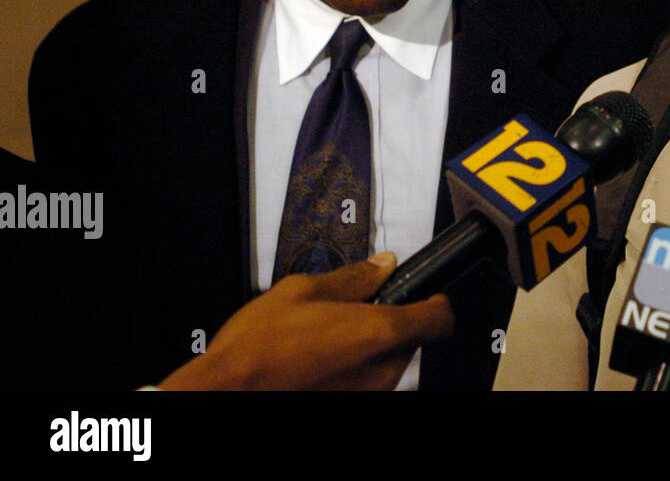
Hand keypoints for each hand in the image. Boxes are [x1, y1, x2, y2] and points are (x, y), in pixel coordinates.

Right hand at [158, 252, 452, 390]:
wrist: (224, 393)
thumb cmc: (258, 346)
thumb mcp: (303, 291)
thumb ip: (353, 278)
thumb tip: (383, 265)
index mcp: (380, 333)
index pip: (440, 320)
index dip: (436, 303)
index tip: (425, 294)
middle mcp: (383, 371)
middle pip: (411, 340)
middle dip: (390, 323)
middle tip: (354, 312)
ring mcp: (369, 395)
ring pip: (387, 363)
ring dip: (369, 348)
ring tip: (327, 338)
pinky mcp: (352, 408)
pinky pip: (366, 383)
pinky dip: (353, 370)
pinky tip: (319, 361)